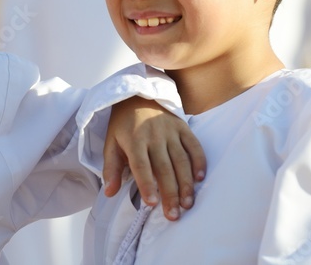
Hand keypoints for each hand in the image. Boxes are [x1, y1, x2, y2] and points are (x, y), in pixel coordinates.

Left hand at [103, 96, 204, 220]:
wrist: (138, 94)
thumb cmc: (123, 125)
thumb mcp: (111, 142)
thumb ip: (111, 168)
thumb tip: (109, 192)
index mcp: (134, 140)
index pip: (141, 165)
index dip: (146, 184)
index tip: (151, 203)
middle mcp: (154, 135)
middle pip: (164, 167)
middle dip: (170, 193)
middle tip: (173, 215)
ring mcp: (170, 131)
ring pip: (181, 160)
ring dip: (186, 183)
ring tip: (187, 204)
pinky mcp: (183, 127)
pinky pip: (194, 145)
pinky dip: (199, 161)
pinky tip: (200, 178)